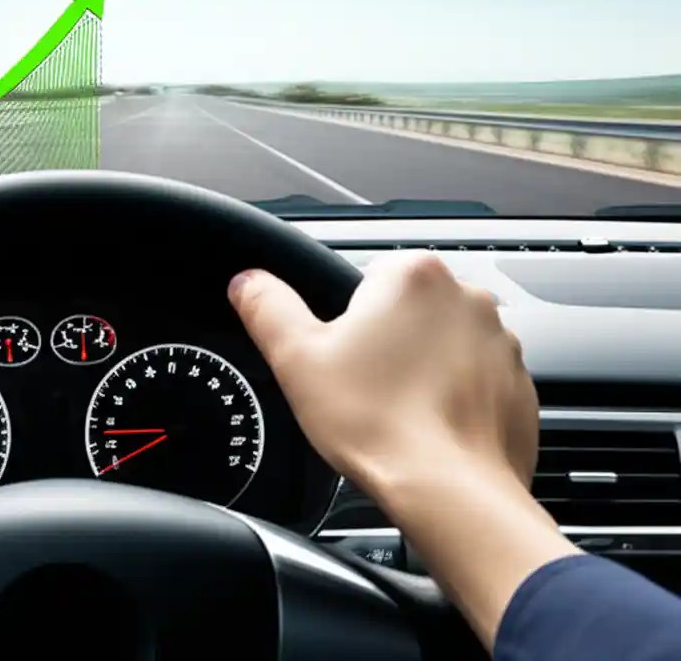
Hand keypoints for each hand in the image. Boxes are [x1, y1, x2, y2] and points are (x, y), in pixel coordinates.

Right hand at [228, 252, 575, 647]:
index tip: (342, 359)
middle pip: (406, 312)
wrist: (449, 492)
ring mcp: (502, 343)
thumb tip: (248, 282)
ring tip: (396, 414)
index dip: (345, 323)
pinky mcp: (519, 386)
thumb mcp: (296, 359)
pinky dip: (453, 402)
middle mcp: (467, 298)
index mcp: (413, 274)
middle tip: (362, 390)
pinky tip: (428, 430)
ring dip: (421, 371)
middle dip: (384, 345)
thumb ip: (267, 308)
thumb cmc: (376, 424)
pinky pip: (475, 384)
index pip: (366, 280)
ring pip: (442, 347)